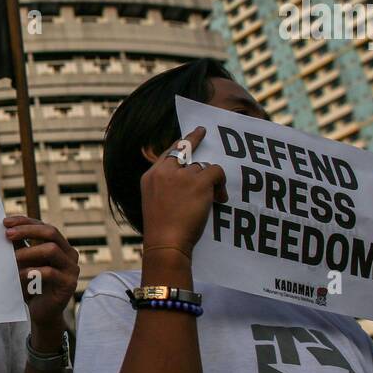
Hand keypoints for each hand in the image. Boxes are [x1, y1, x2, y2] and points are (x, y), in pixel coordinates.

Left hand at [4, 216, 79, 329]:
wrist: (43, 313)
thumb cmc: (32, 286)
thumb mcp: (24, 263)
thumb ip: (18, 247)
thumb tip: (4, 228)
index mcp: (60, 245)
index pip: (44, 225)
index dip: (25, 221)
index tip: (5, 222)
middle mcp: (69, 253)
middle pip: (51, 232)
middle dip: (27, 230)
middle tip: (7, 234)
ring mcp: (71, 268)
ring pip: (52, 249)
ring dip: (28, 251)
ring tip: (12, 258)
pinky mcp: (69, 283)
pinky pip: (50, 272)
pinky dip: (32, 271)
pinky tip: (20, 275)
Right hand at [139, 126, 226, 257]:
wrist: (166, 242)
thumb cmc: (162, 230)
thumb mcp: (154, 203)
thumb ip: (165, 187)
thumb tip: (186, 180)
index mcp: (150, 177)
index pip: (166, 153)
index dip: (179, 144)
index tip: (187, 137)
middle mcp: (164, 172)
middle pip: (184, 149)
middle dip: (194, 139)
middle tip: (202, 131)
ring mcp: (181, 176)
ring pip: (202, 167)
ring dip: (209, 182)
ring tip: (213, 197)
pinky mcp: (199, 182)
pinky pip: (216, 172)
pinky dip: (221, 184)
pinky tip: (220, 198)